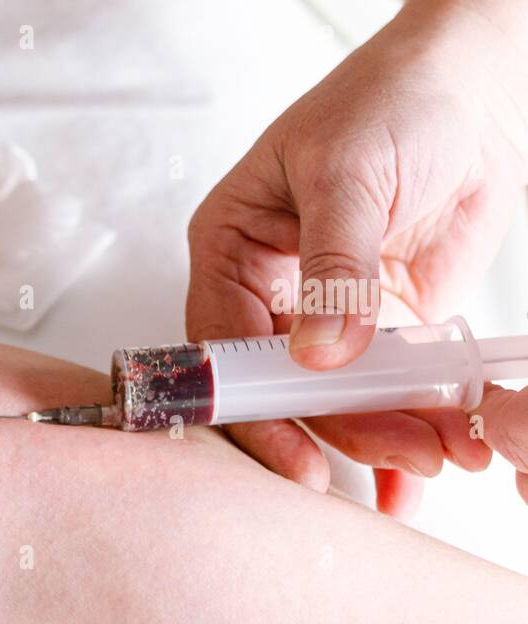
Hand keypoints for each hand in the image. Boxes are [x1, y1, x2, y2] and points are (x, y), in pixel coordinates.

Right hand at [185, 0, 527, 515]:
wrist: (478, 88)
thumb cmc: (393, 101)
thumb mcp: (349, 175)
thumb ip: (334, 267)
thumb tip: (321, 351)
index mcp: (233, 249)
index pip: (222, 346)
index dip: (251, 405)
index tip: (292, 451)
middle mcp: (269, 290)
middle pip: (278, 386)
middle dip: (331, 428)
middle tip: (386, 456)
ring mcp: (325, 314)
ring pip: (332, 399)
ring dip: (377, 435)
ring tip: (428, 455)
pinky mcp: (380, 327)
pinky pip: (383, 391)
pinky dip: (404, 426)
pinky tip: (421, 458)